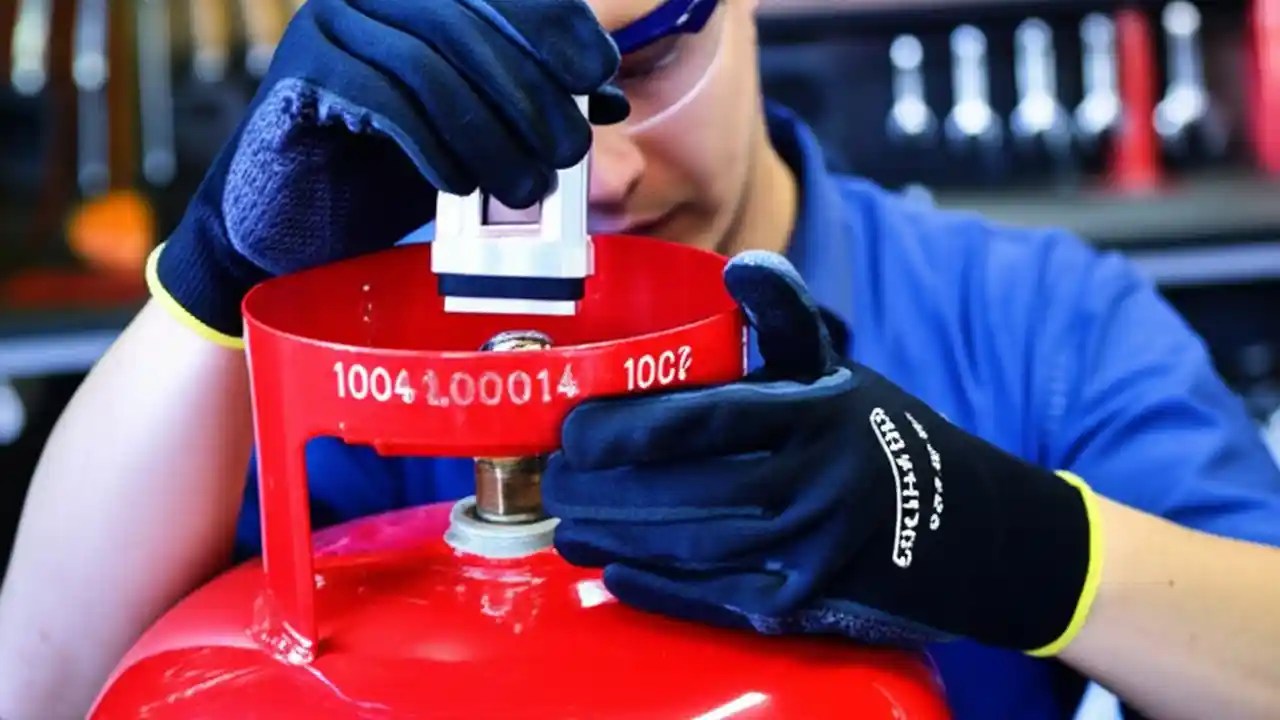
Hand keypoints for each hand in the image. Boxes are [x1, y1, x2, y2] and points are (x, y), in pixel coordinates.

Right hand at [149, 0, 627, 345]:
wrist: (294, 225)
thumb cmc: (388, 172)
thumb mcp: (474, 135)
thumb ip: (530, 108)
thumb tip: (607, 98)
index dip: (556, 23)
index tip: (599, 72)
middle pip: (469, 23)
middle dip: (531, 93)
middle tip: (567, 151)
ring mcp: (329, 25)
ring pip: (429, 66)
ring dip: (490, 133)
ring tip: (526, 188)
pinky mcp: (300, 73)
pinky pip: (379, 99)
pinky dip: (430, 144)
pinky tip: (458, 185)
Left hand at [542, 251, 1104, 655]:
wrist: (962, 525)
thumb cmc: (873, 436)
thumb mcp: (836, 370)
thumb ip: (782, 318)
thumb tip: (741, 266)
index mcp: (812, 412)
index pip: (702, 418)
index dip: (626, 427)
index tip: (572, 428)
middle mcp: (813, 480)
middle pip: (684, 489)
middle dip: (603, 490)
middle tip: (555, 481)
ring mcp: (812, 547)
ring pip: (692, 546)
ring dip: (617, 538)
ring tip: (568, 525)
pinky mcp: (808, 599)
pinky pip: (718, 596)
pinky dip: (659, 587)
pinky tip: (615, 571)